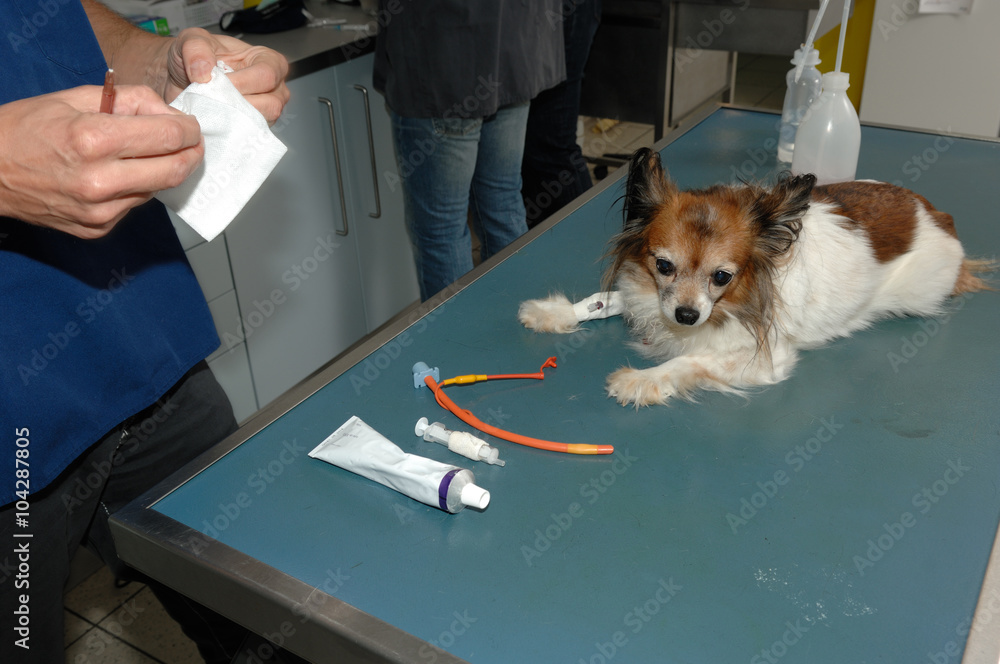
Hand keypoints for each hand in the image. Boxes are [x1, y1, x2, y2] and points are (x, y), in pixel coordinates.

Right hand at [0, 85, 203, 238]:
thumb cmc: (26, 129)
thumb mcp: (75, 98)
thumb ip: (129, 101)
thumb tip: (169, 113)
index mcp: (93, 140)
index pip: (168, 137)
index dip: (189, 130)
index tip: (192, 126)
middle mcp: (100, 181)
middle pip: (174, 170)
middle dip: (190, 153)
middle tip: (192, 143)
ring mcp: (100, 210)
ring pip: (156, 189)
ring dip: (161, 170)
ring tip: (145, 153)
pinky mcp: (97, 229)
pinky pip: (134, 205)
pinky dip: (136, 187)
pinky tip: (118, 174)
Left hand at [163, 28, 289, 123]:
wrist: (179, 77)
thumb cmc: (194, 56)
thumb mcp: (191, 39)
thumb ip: (196, 49)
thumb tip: (205, 73)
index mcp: (268, 60)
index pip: (266, 75)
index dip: (242, 82)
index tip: (215, 82)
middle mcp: (274, 87)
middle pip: (270, 103)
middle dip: (238, 103)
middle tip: (212, 98)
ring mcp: (267, 109)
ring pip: (260, 122)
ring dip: (233, 118)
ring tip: (211, 107)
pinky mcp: (254, 127)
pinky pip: (248, 134)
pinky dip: (228, 129)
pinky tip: (213, 119)